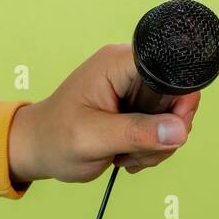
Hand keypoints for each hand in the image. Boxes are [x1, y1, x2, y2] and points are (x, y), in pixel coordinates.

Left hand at [8, 44, 200, 183]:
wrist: (38, 149)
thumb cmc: (54, 139)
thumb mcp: (93, 139)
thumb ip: (135, 133)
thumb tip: (178, 130)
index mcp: (116, 64)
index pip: (170, 66)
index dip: (180, 97)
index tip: (170, 128)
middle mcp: (130, 71)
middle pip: (177, 95)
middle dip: (166, 131)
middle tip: (137, 151)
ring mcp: (134, 89)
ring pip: (173, 117)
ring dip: (156, 144)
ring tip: (124, 154)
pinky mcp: (137, 106)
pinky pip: (164, 127)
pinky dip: (152, 147)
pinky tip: (127, 154)